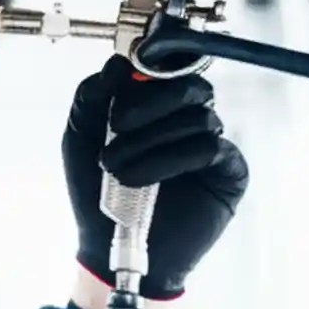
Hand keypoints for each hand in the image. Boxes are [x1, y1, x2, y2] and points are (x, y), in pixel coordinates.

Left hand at [62, 55, 248, 300]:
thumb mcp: (80, 139)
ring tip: (115, 165)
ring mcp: (212, 146)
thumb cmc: (96, 191)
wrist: (109, 246)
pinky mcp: (228, 173)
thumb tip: (115, 63)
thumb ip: (91, 98)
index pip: (167, 70)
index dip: (148, 70)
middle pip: (190, 87)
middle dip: (150, 101)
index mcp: (157, 106)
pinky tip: (140, 178)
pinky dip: (170, 159)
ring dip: (150, 140)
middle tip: (117, 123)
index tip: (120, 81)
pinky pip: (209, 149)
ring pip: (197, 118)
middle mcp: (188, 121)